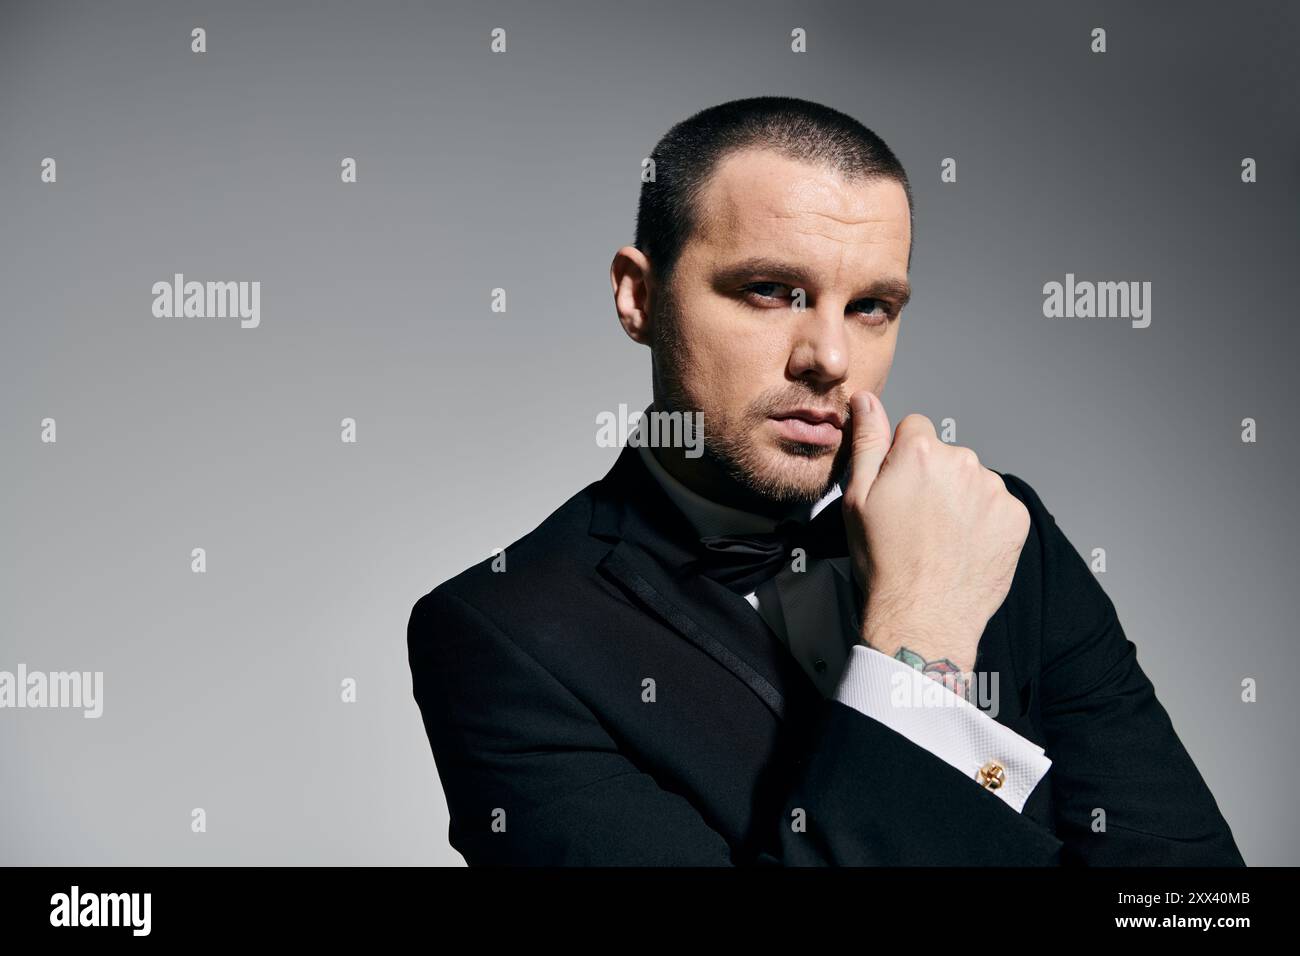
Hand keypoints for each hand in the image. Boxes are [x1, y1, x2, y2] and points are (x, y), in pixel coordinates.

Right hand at [841, 390, 1030, 689]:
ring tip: (941, 538)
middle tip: (917, 521)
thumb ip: (866, 441)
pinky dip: (984, 522)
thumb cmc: (884, 563)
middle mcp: (964, 462)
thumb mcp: (858, 499)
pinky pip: (997, 506)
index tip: (898, 491)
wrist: (923, 618)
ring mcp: (994, 490)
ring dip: (961, 499)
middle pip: (947, 455)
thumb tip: (865, 400)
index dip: (902, 459)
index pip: (915, 429)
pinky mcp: (1016, 518)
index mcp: (921, 452)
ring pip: (973, 480)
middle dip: (934, 478)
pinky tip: (964, 547)